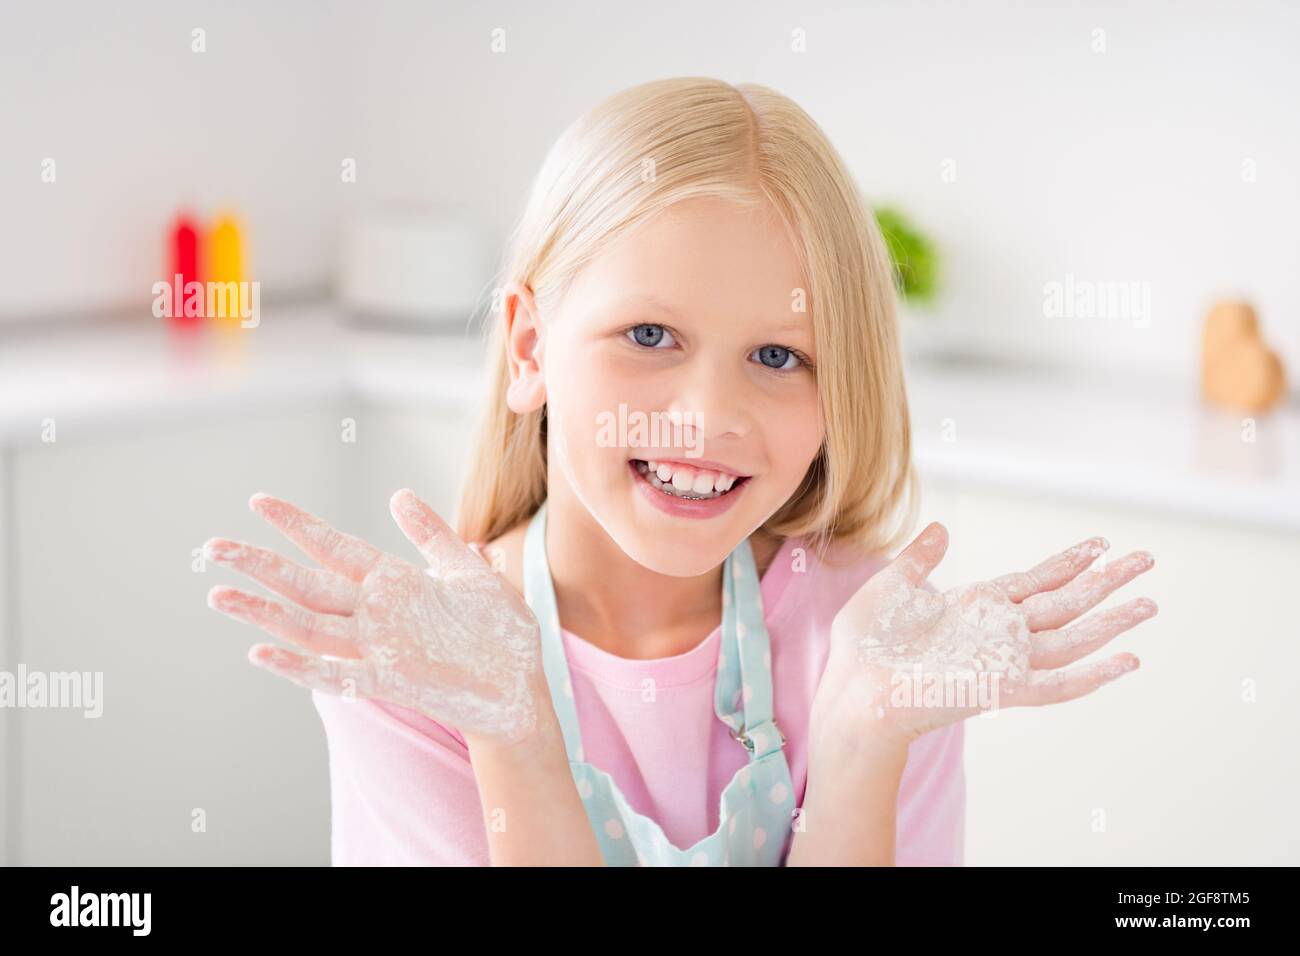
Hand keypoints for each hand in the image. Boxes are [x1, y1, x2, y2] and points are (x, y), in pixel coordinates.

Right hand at [203, 489, 544, 743]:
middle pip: (306, 585)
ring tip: (219, 594)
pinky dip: (299, 665)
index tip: (258, 501)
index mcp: (394, 582)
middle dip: (260, 565)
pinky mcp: (392, 681)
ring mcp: (380, 648)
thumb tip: (397, 495)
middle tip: (212, 546)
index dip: (298, 525)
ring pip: (309, 627)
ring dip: (264, 613)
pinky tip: (262, 651)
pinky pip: (337, 674)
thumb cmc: (501, 631)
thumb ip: (433, 535)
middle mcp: (377, 613)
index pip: (334, 547)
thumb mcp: (469, 572)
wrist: (523, 687)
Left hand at [814, 523, 1156, 744]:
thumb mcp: (890, 587)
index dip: (1068, 562)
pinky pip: (1057, 684)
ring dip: (1111, 621)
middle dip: (1106, 581)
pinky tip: (1128, 661)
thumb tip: (941, 528)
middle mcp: (997, 632)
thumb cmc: (864, 647)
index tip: (1101, 543)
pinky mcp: (1002, 688)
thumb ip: (919, 560)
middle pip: (1065, 602)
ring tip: (1149, 602)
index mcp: (974, 606)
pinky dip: (1093, 674)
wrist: (854, 691)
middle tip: (1146, 558)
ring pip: (1072, 638)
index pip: (1034, 580)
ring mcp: (1003, 660)